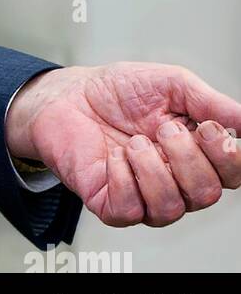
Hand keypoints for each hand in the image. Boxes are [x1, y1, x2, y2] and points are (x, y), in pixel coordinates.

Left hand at [5, 63, 240, 226]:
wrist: (69, 93)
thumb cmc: (119, 91)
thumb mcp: (171, 83)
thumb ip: (210, 102)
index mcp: (197, 154)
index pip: (232, 174)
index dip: (229, 158)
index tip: (210, 129)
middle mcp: (176, 181)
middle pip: (206, 194)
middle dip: (186, 158)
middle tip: (164, 127)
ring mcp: (144, 196)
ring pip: (170, 208)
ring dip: (152, 168)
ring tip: (135, 141)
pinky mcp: (111, 203)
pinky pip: (129, 209)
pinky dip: (123, 178)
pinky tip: (114, 156)